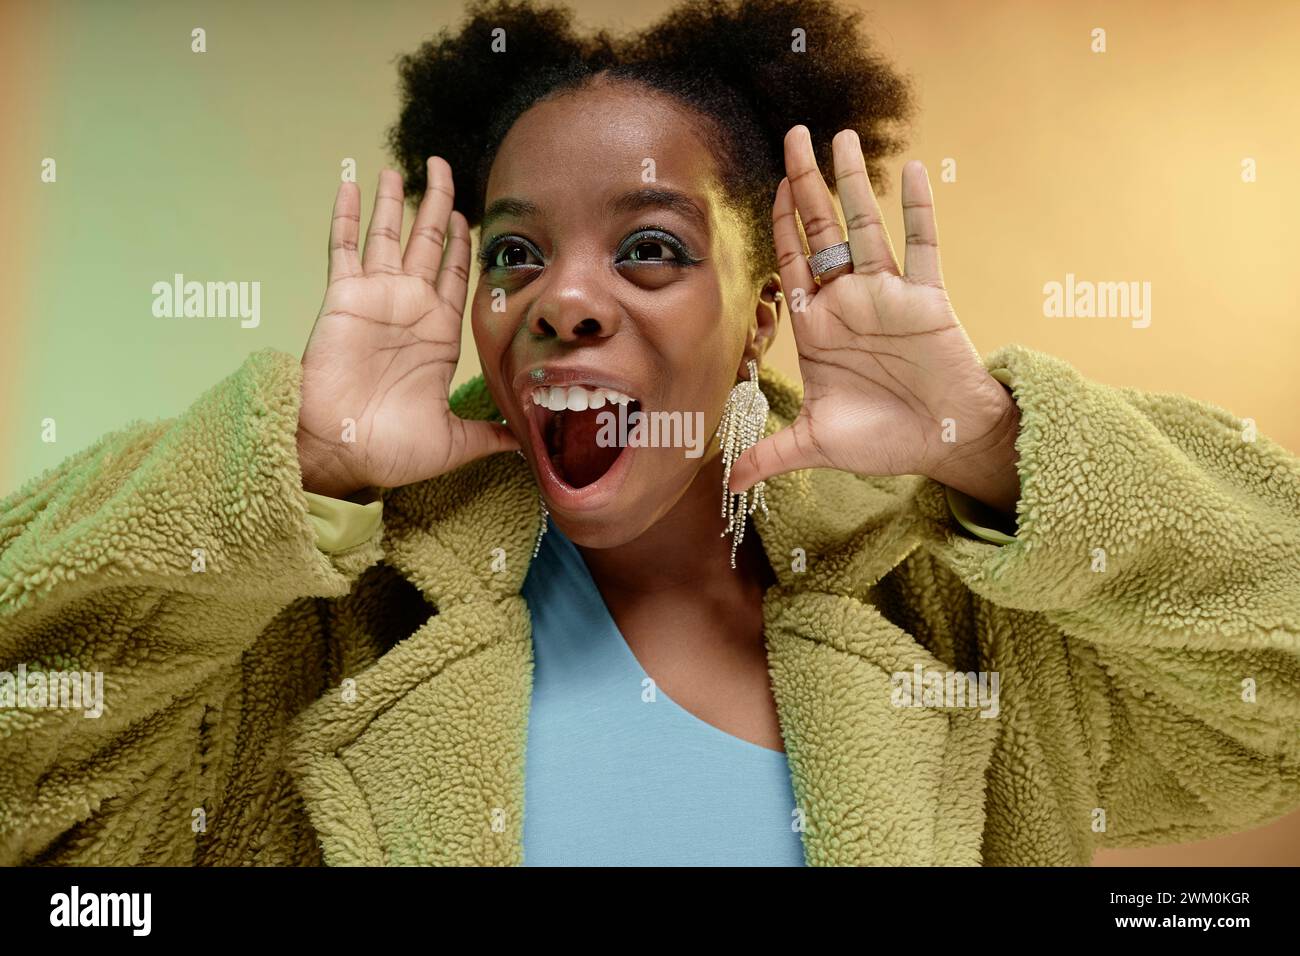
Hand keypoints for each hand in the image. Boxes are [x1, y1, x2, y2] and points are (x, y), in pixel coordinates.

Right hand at [296, 159, 517, 497]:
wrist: (343, 452)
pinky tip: (353, 182)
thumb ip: (489, 434)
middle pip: (427, 243)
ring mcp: (376, 298)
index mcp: (439, 333)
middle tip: (444, 167)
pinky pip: (345, 246)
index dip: (464, 243)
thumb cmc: (393, 450)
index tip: (474, 215)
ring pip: (389, 235)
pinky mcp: (344, 296)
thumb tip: (526, 444)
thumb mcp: (455, 442)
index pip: (455, 274)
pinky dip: (349, 214)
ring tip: (405, 165)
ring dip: (395, 200)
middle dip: (437, 205)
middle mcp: (410, 308)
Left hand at [728, 126, 1021, 515]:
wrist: (942, 443)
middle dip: (807, 184)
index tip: (772, 184)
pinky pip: (922, 246)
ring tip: (841, 137)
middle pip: (822, 232)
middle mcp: (849, 301)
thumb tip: (725, 484)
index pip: (791, 263)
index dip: (780, 224)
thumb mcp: (816, 444)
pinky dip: (916, 210)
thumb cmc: (882, 440)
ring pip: (866, 228)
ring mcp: (888, 295)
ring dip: (853, 184)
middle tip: (793, 136)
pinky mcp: (926, 299)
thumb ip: (770, 454)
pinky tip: (909, 170)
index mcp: (819, 326)